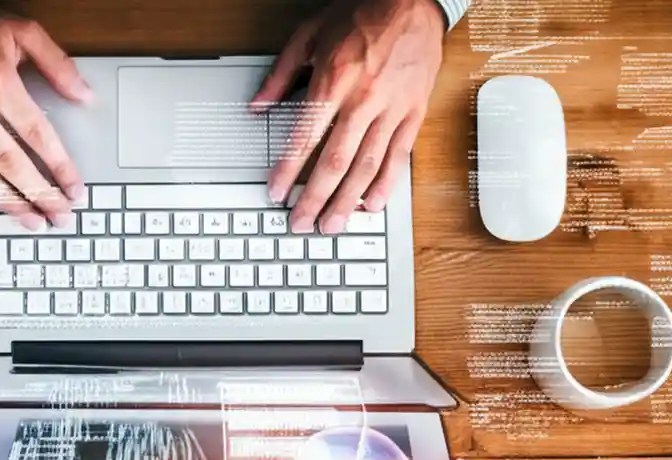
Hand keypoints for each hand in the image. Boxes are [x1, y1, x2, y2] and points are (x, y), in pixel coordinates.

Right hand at [0, 0, 91, 228]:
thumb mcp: (21, 28)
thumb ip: (57, 64)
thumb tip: (84, 96)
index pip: (37, 135)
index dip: (59, 167)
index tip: (75, 190)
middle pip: (10, 163)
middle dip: (39, 195)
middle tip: (60, 217)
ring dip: (8, 203)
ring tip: (31, 221)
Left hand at [251, 0, 444, 233]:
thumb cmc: (360, 15)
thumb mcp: (309, 34)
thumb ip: (280, 74)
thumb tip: (257, 107)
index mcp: (333, 81)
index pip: (305, 138)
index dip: (288, 170)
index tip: (276, 193)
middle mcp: (363, 100)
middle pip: (335, 162)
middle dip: (315, 198)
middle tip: (301, 224)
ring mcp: (392, 109)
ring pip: (367, 166)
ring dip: (347, 202)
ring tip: (332, 226)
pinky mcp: (414, 113)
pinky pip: (399, 156)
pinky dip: (386, 184)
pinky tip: (372, 205)